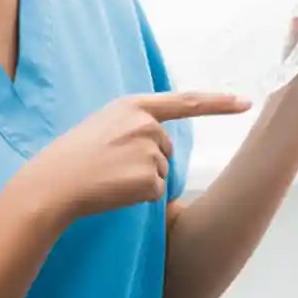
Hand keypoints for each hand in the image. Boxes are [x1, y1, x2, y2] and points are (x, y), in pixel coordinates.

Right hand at [15, 92, 250, 224]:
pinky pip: (156, 192)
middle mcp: (147, 124)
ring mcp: (149, 150)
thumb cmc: (74, 155)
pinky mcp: (149, 179)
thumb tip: (161, 143)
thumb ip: (136, 124)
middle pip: (167, 148)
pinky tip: (115, 190)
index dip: (218, 103)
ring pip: (162, 171)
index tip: (245, 102)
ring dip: (140, 179)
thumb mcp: (105, 123)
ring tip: (108, 176)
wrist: (52, 183)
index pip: (186, 101)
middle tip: (110, 165)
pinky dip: (139, 196)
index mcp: (134, 105)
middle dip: (147, 160)